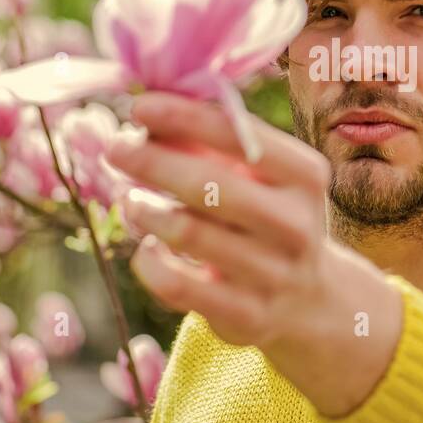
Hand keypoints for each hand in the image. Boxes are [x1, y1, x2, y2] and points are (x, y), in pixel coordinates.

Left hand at [106, 92, 402, 417]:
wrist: (306, 299)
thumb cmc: (265, 215)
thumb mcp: (256, 176)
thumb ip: (209, 143)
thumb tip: (146, 116)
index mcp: (305, 175)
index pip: (242, 136)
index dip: (185, 116)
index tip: (139, 105)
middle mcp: (297, 223)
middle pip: (209, 185)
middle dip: (152, 162)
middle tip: (115, 149)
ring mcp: (276, 274)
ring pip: (189, 234)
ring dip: (146, 210)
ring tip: (130, 201)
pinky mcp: (248, 316)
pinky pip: (179, 286)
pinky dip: (149, 262)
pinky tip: (146, 249)